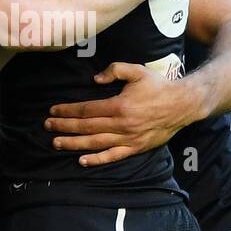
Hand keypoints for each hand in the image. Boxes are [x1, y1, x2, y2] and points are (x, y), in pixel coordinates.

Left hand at [44, 62, 201, 165]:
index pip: (86, 110)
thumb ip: (115, 70)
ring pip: (95, 143)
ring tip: (56, 143)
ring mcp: (128, 139)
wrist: (183, 105)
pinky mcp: (136, 148)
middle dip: (64, 126)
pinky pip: (113, 156)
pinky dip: (97, 160)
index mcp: (119, 105)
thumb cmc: (158, 86)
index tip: (53, 110)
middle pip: (86, 127)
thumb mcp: (137, 71)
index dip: (67, 111)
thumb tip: (94, 79)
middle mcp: (122, 124)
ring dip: (74, 144)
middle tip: (47, 126)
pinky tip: (82, 161)